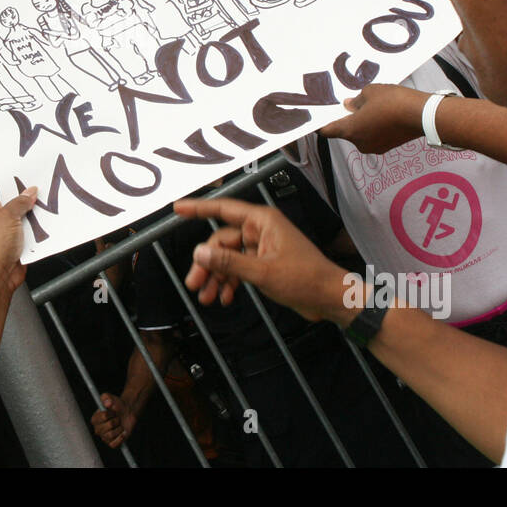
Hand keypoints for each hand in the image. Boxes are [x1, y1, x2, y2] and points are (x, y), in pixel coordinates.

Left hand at [0, 181, 36, 295]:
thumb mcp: (8, 216)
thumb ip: (20, 202)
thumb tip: (28, 193)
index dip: (12, 180)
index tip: (27, 175)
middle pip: (10, 201)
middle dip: (25, 199)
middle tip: (38, 193)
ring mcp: (0, 233)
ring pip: (20, 218)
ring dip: (30, 216)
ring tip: (40, 210)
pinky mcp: (11, 245)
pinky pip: (25, 233)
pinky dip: (33, 231)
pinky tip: (40, 227)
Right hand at [90, 393, 136, 447]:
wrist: (127, 412)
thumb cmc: (117, 405)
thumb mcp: (110, 398)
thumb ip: (106, 397)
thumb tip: (108, 403)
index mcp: (94, 419)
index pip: (103, 417)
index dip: (111, 413)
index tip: (113, 411)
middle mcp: (97, 429)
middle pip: (109, 426)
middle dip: (116, 420)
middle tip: (117, 418)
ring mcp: (104, 437)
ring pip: (112, 435)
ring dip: (119, 428)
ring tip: (120, 424)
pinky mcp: (111, 444)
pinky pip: (114, 444)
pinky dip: (120, 438)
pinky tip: (123, 432)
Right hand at [175, 196, 345, 322]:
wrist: (329, 298)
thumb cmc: (306, 278)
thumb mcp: (262, 272)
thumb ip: (229, 262)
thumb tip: (200, 253)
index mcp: (262, 222)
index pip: (223, 209)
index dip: (198, 209)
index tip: (178, 208)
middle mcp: (260, 231)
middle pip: (221, 242)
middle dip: (207, 264)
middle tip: (194, 283)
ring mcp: (261, 248)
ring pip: (227, 258)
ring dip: (216, 277)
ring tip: (207, 297)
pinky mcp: (264, 264)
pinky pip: (238, 269)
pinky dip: (230, 282)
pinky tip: (226, 297)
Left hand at [318, 83, 429, 153]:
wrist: (422, 114)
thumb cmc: (392, 101)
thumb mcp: (370, 92)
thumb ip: (355, 100)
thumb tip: (349, 105)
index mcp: (350, 131)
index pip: (327, 131)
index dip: (322, 124)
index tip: (319, 117)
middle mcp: (359, 143)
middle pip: (346, 132)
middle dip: (347, 119)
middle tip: (350, 104)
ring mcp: (374, 147)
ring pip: (361, 134)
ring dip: (362, 123)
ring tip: (371, 106)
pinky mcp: (388, 146)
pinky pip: (374, 136)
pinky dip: (374, 127)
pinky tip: (382, 114)